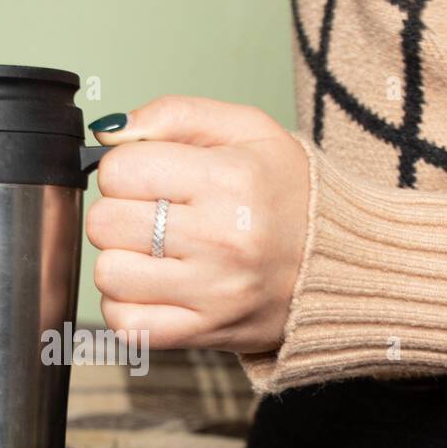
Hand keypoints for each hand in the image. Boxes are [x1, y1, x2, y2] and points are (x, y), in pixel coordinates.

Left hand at [87, 95, 310, 353]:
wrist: (342, 264)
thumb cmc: (289, 193)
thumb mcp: (248, 130)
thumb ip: (175, 114)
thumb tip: (109, 131)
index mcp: (230, 179)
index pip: (119, 170)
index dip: (123, 169)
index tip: (147, 177)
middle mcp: (221, 238)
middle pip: (105, 223)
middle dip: (119, 213)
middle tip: (151, 215)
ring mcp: (212, 292)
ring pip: (109, 274)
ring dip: (121, 261)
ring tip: (155, 253)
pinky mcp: (203, 332)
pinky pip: (125, 324)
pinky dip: (126, 306)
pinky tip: (153, 288)